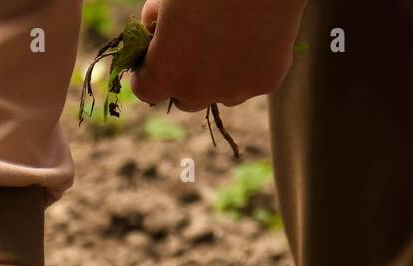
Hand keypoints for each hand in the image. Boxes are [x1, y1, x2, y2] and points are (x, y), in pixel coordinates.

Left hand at [130, 0, 306, 111]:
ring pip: (221, 94)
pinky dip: (250, 66)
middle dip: (185, 78)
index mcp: (164, 73)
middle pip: (185, 99)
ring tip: (229, 40)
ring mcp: (233, 91)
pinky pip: (251, 81)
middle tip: (197, 47)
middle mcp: (196, 92)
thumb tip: (151, 31)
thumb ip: (154, 20)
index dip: (149, 71)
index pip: (146, 89)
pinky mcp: (266, 82)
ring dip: (219, 78)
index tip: (158, 56)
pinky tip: (255, 36)